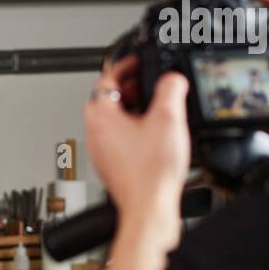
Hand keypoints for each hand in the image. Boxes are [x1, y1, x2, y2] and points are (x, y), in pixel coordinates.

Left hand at [84, 58, 190, 224]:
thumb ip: (171, 91)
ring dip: (132, 110)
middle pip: (107, 100)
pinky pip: (119, 140)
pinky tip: (154, 136)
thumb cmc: (150, 171)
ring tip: (155, 108)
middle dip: (128, 89)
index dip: (123, 67)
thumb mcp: (169, 119)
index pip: (106, 79)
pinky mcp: (111, 165)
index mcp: (101, 117)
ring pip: (113, 121)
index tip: (135, 62)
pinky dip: (133, 130)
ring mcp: (101, 151)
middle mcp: (95, 133)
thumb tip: (173, 79)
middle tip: (147, 84)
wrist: (149, 207)